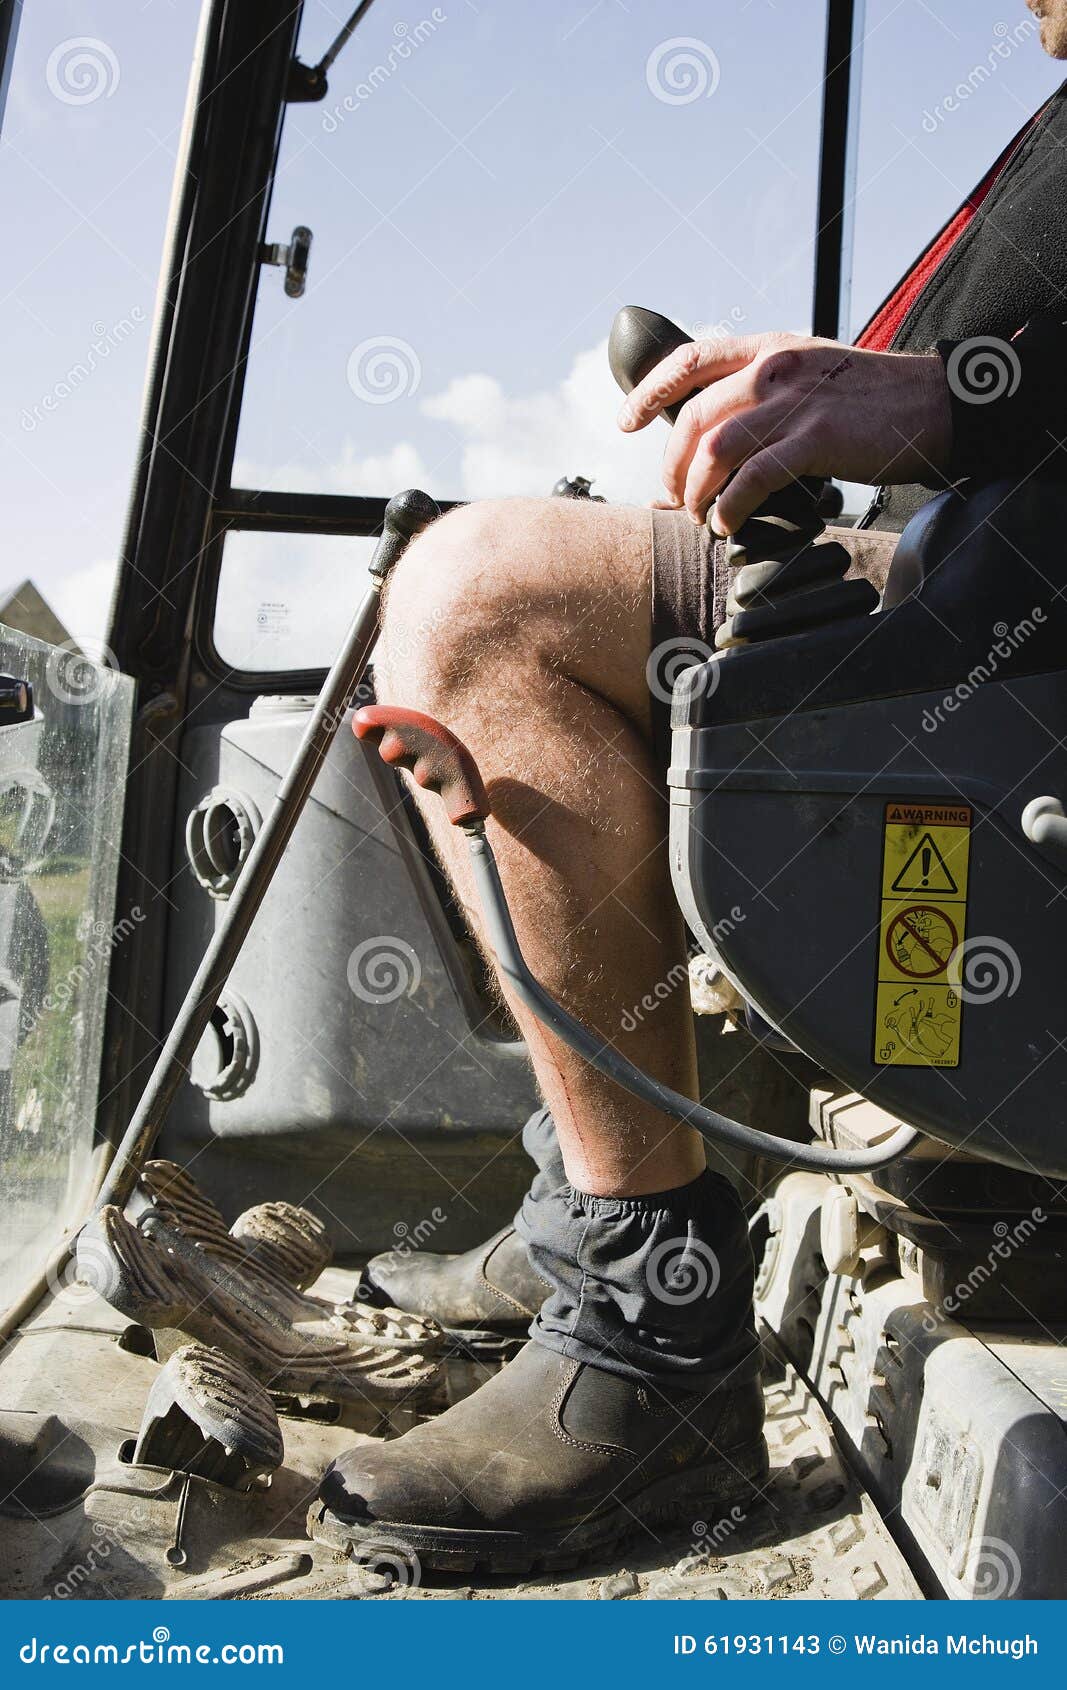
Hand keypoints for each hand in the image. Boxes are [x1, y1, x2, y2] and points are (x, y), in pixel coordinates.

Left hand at [616, 331, 952, 533]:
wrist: (934, 403)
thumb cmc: (870, 400)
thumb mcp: (809, 373)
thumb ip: (761, 395)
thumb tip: (713, 443)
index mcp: (768, 347)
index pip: (689, 359)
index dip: (648, 391)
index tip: (626, 422)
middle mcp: (774, 368)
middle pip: (692, 417)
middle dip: (672, 467)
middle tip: (675, 498)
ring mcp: (795, 402)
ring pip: (714, 450)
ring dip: (696, 493)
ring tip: (702, 516)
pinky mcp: (817, 438)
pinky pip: (752, 478)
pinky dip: (730, 507)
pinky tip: (729, 523)